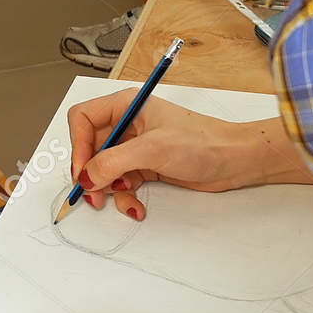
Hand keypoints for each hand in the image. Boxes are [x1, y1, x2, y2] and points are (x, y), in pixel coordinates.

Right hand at [66, 90, 312, 218]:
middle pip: (90, 149)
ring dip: (110, 190)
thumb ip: (113, 162)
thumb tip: (86, 176)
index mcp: (126, 105)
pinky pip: (122, 183)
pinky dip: (125, 197)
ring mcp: (136, 147)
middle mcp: (128, 124)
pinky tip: (137, 206)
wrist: (234, 160)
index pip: (82, 119)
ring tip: (124, 200)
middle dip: (92, 174)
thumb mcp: (152, 149)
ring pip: (104, 170)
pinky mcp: (146, 166)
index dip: (77, 145)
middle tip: (95, 195)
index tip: (83, 170)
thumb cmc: (202, 141)